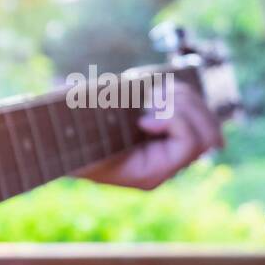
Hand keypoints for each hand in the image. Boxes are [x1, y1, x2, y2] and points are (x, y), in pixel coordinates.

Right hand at [76, 79, 223, 189]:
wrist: (56, 140)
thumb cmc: (67, 137)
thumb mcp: (86, 134)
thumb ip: (114, 125)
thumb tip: (139, 115)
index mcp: (149, 174)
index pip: (190, 145)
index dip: (175, 122)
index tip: (142, 117)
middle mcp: (163, 165)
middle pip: (208, 135)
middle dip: (187, 107)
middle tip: (153, 98)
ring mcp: (166, 148)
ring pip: (206, 121)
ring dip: (184, 98)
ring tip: (152, 92)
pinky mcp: (165, 131)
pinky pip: (193, 112)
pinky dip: (179, 93)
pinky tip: (154, 90)